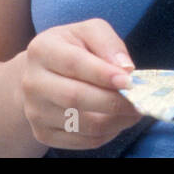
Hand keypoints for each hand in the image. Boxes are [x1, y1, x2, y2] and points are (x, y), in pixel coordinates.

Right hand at [19, 18, 143, 149]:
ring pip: (84, 124)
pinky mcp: (43, 134)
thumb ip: (107, 42)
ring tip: (134, 110)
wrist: (40, 75)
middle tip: (140, 100)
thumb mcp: (89, 31)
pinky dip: (109, 134)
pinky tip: (117, 120)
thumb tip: (125, 69)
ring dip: (117, 120)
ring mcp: (35, 112)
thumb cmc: (71, 48)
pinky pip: (85, 141)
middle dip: (114, 101)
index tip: (129, 81)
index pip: (74, 63)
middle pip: (76, 98)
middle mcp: (32, 83)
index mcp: (41, 50)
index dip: (103, 74)